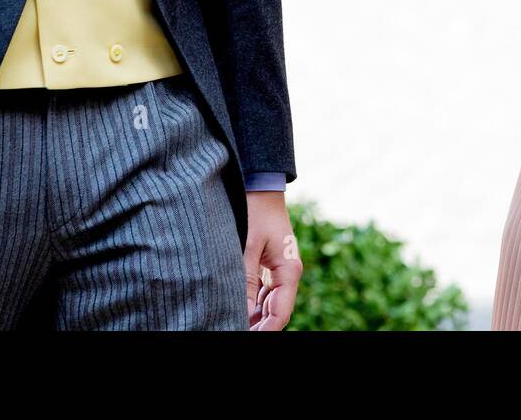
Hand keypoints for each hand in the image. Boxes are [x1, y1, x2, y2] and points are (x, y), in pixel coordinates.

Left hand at [244, 192, 301, 330]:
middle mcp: (287, 272)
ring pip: (267, 303)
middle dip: (258, 326)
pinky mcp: (268, 263)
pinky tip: (235, 307)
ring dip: (253, 315)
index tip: (245, 336)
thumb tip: (240, 313)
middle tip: (231, 329)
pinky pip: (261, 290)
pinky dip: (250, 301)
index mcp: (289, 270)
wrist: (259, 184)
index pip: (280, 314)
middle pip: (275, 311)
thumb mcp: (248, 246)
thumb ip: (245, 281)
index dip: (265, 332)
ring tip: (230, 322)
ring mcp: (278, 268)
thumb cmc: (255, 211)